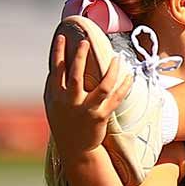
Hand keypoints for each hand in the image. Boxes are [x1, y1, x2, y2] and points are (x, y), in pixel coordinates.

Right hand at [43, 33, 131, 159]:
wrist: (74, 148)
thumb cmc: (63, 122)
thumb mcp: (53, 105)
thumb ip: (54, 86)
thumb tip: (56, 64)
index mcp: (56, 97)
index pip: (57, 71)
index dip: (59, 53)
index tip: (63, 37)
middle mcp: (70, 102)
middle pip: (75, 75)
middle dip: (79, 56)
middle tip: (85, 41)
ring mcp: (86, 110)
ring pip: (102, 87)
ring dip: (112, 71)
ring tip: (118, 57)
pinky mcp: (101, 117)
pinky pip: (116, 99)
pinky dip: (124, 86)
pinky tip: (130, 75)